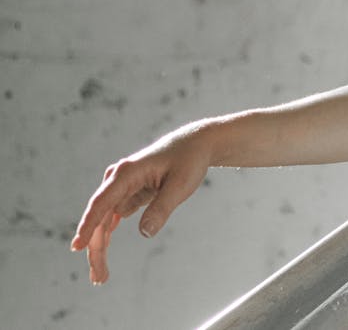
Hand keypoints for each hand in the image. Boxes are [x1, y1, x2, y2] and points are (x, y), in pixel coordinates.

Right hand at [71, 128, 211, 283]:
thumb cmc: (188, 162)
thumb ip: (162, 208)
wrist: (195, 145)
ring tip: (101, 277)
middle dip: (96, 248)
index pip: (102, 203)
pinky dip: (108, 237)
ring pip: (103, 221)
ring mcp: (119, 187)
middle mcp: (117, 178)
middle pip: (100, 218)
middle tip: (99, 278)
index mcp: (126, 173)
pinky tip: (103, 258)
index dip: (88, 226)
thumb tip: (144, 233)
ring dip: (100, 247)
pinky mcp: (126, 193)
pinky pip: (112, 218)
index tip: (77, 247)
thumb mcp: (180, 186)